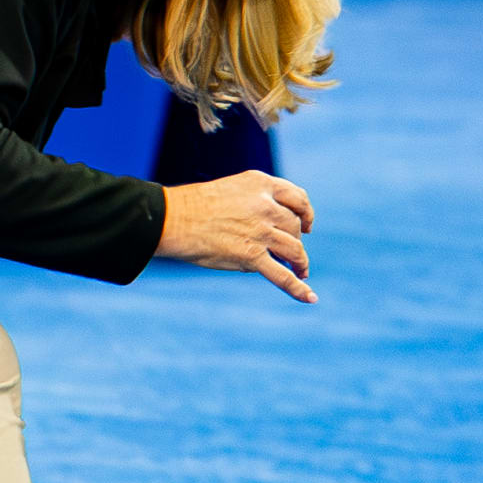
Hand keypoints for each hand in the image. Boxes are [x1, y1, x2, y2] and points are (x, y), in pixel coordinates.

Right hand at [155, 170, 318, 303]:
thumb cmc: (195, 206)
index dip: (307, 213)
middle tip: (291, 253)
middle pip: (295, 227)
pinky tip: (310, 297)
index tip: (307, 225)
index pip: (298, 198)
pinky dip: (298, 288)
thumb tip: (275, 228)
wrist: (172, 219)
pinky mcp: (251, 256)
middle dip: (297, 240)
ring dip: (301, 263)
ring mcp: (260, 231)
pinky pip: (283, 276)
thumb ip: (257, 201)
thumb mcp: (233, 190)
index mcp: (261, 184)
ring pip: (295, 250)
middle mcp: (265, 206)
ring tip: (302, 272)